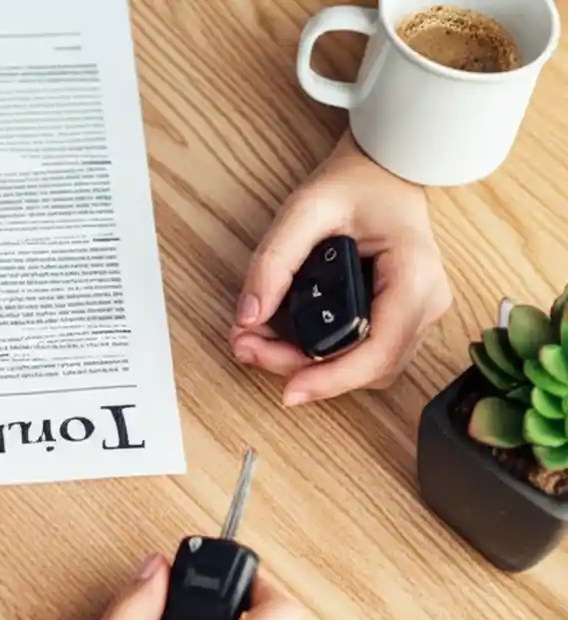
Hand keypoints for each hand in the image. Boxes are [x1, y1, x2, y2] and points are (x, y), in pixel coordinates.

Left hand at [229, 131, 451, 405]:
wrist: (383, 172)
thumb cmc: (354, 185)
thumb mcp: (305, 209)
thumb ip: (273, 261)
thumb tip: (248, 316)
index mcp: (414, 275)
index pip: (379, 350)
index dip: (333, 379)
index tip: (290, 392)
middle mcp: (426, 302)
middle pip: (369, 365)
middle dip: (306, 369)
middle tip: (248, 348)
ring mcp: (418, 314)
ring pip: (366, 367)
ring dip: (310, 366)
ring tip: (256, 343)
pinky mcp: (401, 319)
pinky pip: (365, 353)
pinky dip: (323, 356)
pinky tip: (283, 340)